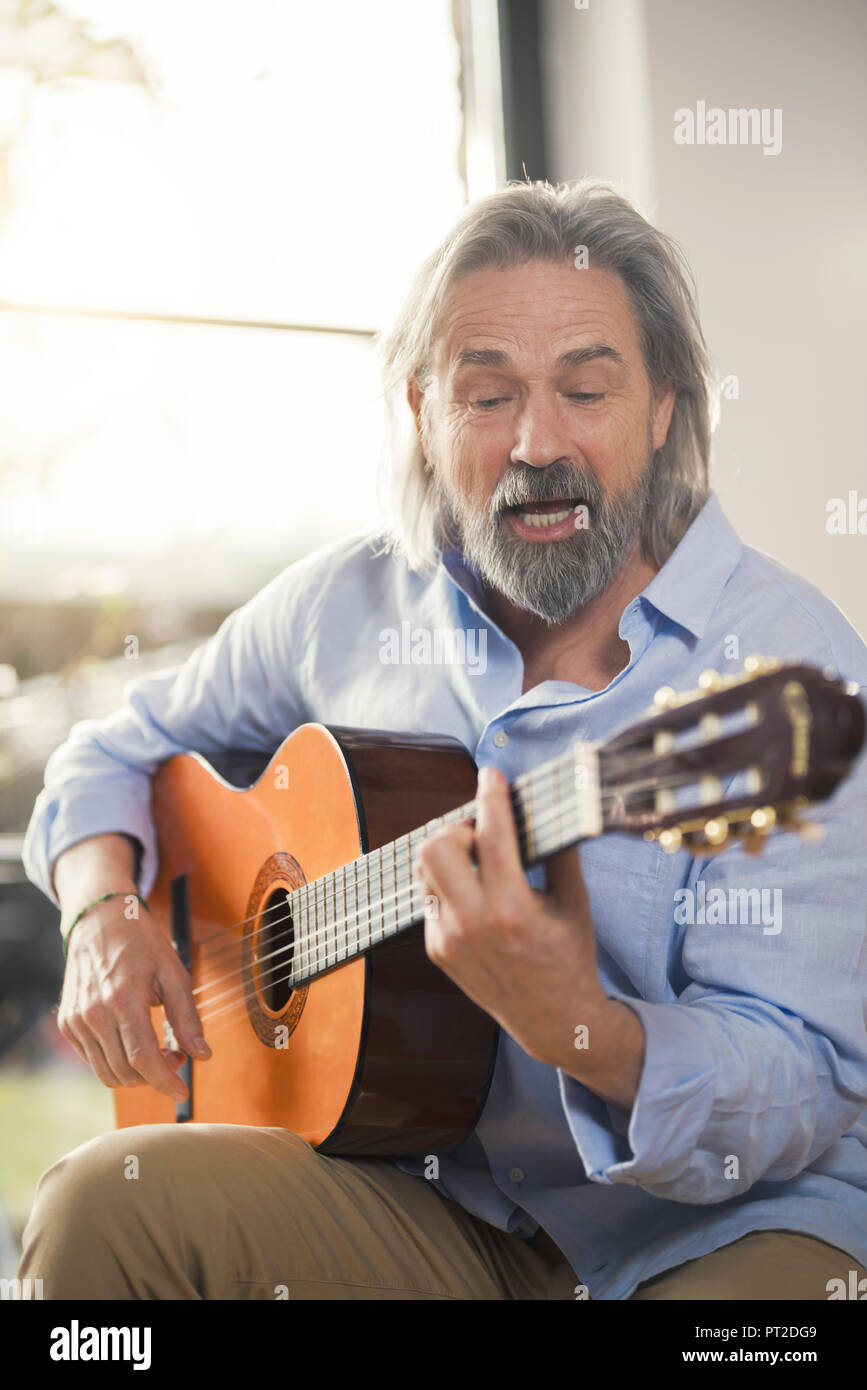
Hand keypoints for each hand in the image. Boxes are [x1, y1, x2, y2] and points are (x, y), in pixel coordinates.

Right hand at [57, 896, 209, 1100]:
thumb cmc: (141, 943)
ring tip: (158, 1050)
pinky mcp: (68, 1023)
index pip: (142, 1059)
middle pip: (125, 1072)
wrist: (100, 920)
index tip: (182, 1092)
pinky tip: (133, 1041)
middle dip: (155, 1076)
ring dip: (136, 1073)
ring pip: (107, 1072)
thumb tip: (203, 1054)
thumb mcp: (174, 973)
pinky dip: (116, 1061)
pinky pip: (92, 1059)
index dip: (165, 1082)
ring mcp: (77, 1020)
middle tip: (176, 1057)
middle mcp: (94, 1014)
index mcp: (123, 999)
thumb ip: (188, 1017)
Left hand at [414, 765, 644, 1108]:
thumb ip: (559, 852)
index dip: (491, 796)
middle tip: (482, 834)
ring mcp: (448, 939)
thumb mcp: (574, 904)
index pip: (491, 836)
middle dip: (458, 828)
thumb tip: (551, 805)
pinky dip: (450, 884)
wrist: (552, 1021)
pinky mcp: (436, 948)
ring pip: (425, 869)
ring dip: (449, 853)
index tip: (492, 774)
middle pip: (436, 847)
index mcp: (511, 910)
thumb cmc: (569, 958)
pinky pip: (430, 896)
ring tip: (479, 861)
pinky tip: (477, 894)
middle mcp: (472, 924)